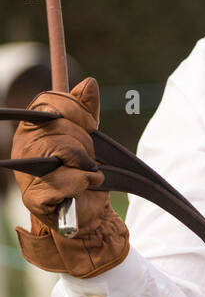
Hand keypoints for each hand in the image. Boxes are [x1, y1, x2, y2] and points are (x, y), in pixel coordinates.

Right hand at [11, 78, 129, 276]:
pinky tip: (84, 188)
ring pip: (64, 151)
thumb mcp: (88, 136)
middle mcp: (23, 147)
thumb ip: (86, 109)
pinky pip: (67, 180)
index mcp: (32, 128)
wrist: (87, 213)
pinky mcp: (34, 197)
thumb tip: (88, 83)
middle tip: (89, 158)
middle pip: (60, 126)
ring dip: (86, 164)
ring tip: (88, 173)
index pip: (49, 102)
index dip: (75, 110)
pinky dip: (84, 183)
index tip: (91, 124)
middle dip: (86, 142)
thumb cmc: (83, 172)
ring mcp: (25, 173)